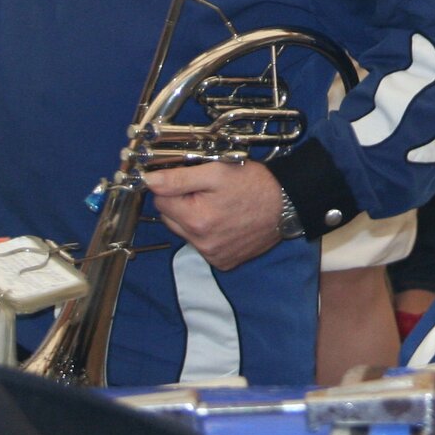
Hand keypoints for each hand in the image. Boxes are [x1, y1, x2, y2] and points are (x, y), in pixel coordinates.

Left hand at [143, 159, 284, 269]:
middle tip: (207, 191)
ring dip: (194, 218)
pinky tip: (225, 222)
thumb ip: (179, 178)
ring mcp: (212, 255)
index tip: (192, 179)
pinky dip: (208, 233)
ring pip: (185, 232)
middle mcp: (201, 243)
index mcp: (196, 219)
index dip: (174, 185)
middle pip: (170, 218)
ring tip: (218, 206)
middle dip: (182, 203)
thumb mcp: (216, 172)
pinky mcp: (223, 262)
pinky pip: (202, 245)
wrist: (286, 205)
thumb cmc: (254, 184)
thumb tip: (148, 180)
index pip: (161, 200)